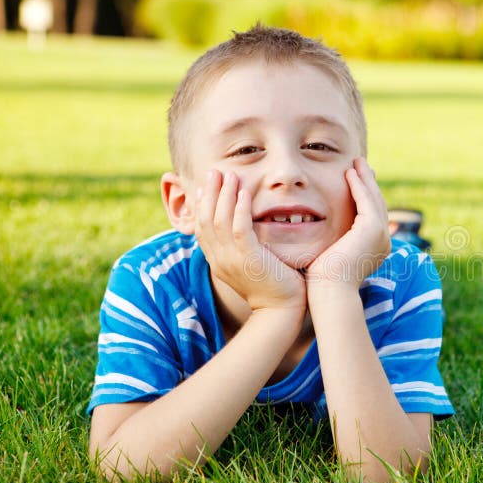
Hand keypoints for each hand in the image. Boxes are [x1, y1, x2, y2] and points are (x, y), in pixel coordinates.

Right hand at [195, 170, 305, 310]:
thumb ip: (243, 247)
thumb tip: (244, 231)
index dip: (201, 205)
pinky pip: (239, 229)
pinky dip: (239, 209)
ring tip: (229, 175)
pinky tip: (244, 193)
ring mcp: (232, 260)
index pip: (201, 228)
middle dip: (209, 193)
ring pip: (219, 221)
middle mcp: (220, 260)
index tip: (204, 186)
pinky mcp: (249, 259)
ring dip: (223, 195)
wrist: (281, 311)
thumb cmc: (273, 287)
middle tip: (214, 172)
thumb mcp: (251, 264)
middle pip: (205, 220)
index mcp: (218, 261)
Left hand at [307, 157, 390, 287]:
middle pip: (377, 204)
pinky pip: (366, 200)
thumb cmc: (324, 281)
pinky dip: (359, 185)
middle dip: (368, 183)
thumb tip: (326, 238)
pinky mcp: (372, 229)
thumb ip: (335, 243)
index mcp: (375, 247)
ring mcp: (381, 235)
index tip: (356, 179)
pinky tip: (350, 173)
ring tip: (357, 162)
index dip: (365, 195)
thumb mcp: (332, 256)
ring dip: (365, 179)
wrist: (330, 292)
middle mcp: (383, 240)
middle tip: (361, 164)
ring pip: (374, 199)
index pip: (372, 215)